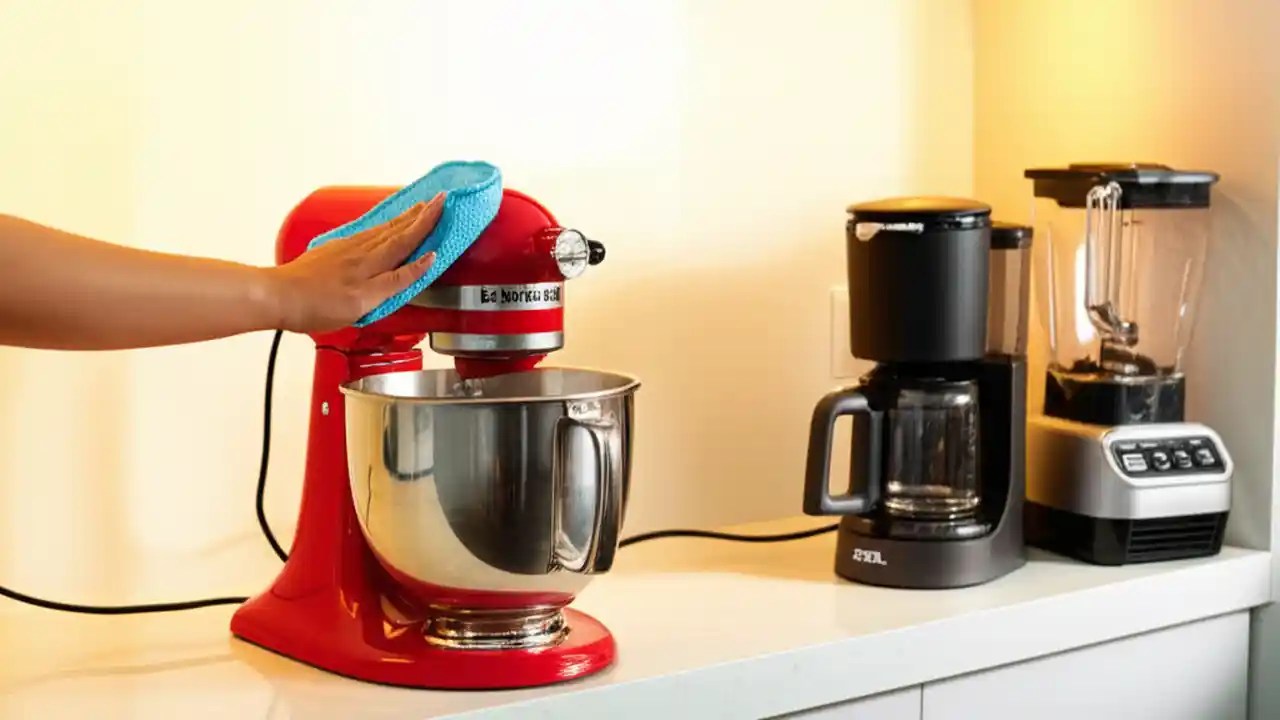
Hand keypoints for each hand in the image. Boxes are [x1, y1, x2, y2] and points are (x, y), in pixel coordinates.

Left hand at [266, 192, 443, 332]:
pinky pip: (367, 233)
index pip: (408, 237)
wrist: (277, 296)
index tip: (443, 205)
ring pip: (382, 229)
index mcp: (373, 262)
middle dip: (419, 214)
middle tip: (437, 200)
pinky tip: (381, 227)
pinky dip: (382, 226)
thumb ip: (397, 280)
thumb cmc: (318, 304)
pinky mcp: (333, 251)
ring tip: (416, 209)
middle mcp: (361, 249)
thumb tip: (425, 261)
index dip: (427, 222)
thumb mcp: (365, 301)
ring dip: (403, 218)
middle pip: (397, 228)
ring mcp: (346, 248)